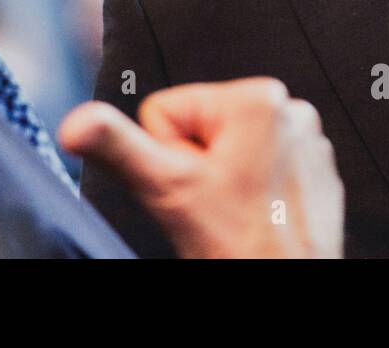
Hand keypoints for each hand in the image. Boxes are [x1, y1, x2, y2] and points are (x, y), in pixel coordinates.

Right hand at [59, 77, 342, 257]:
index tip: (192, 184)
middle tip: (211, 202)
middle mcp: (289, 110)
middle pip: (198, 126)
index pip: (167, 109)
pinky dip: (249, 191)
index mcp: (258, 98)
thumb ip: (116, 146)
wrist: (283, 289)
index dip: (167, 154)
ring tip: (233, 211)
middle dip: (195, 166)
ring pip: (225, 148)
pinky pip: (257, 167)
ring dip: (221, 179)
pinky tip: (253, 215)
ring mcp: (305, 143)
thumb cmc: (241, 247)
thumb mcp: (166, 188)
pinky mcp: (312, 171)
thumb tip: (76, 122)